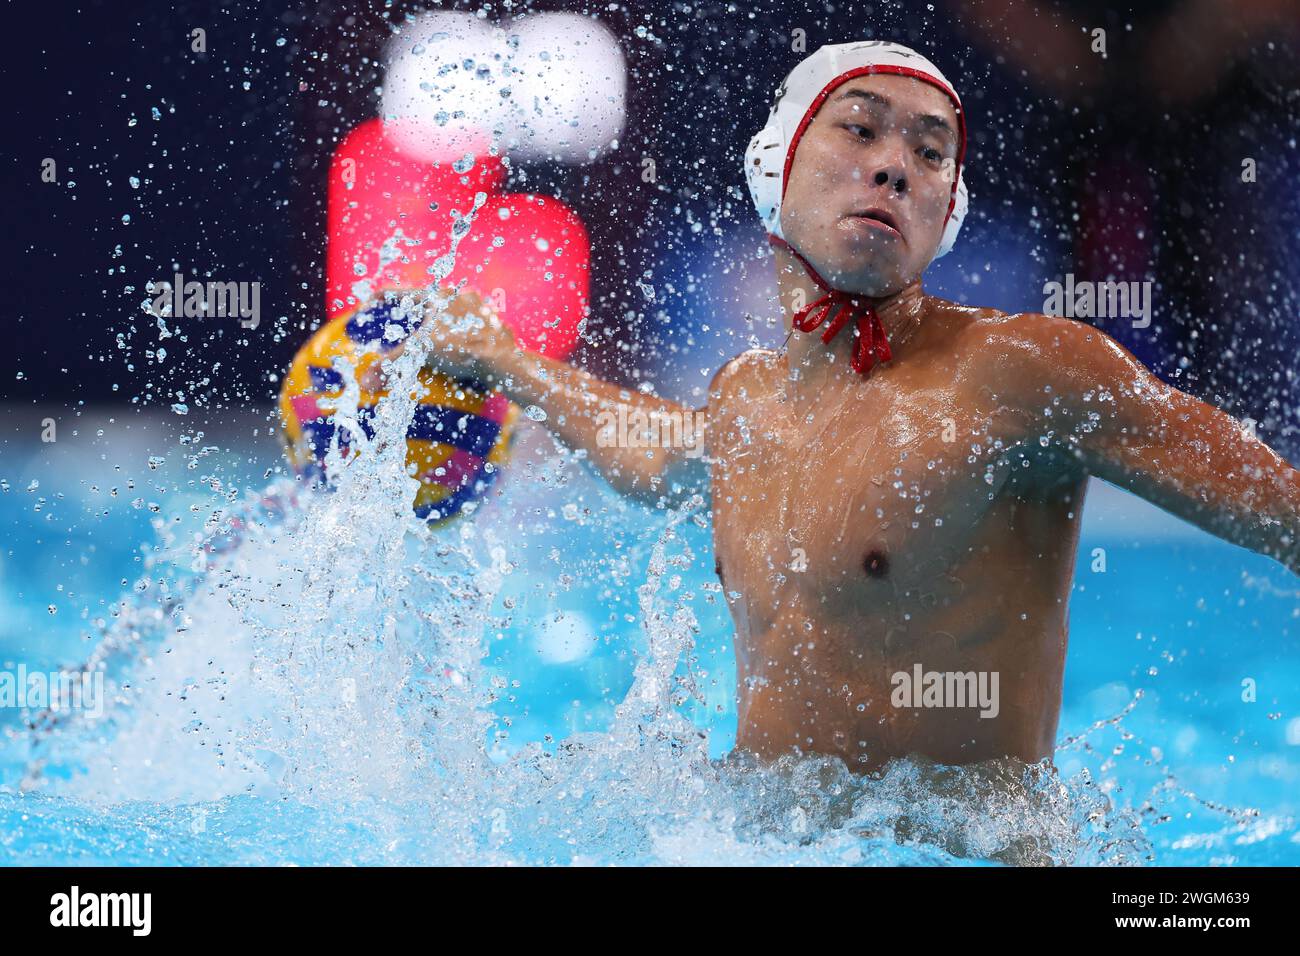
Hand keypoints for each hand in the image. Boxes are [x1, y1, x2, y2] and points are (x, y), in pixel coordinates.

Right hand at [357, 288, 516, 389]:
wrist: (503, 360)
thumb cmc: (461, 350)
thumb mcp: (420, 354)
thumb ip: (391, 365)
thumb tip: (365, 383)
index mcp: (436, 295)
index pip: (396, 292)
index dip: (376, 301)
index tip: (366, 311)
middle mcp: (458, 294)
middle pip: (423, 301)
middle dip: (408, 315)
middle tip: (397, 330)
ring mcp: (478, 307)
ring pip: (447, 311)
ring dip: (435, 323)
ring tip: (426, 339)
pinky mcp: (492, 322)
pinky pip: (468, 323)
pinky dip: (456, 332)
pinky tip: (454, 347)